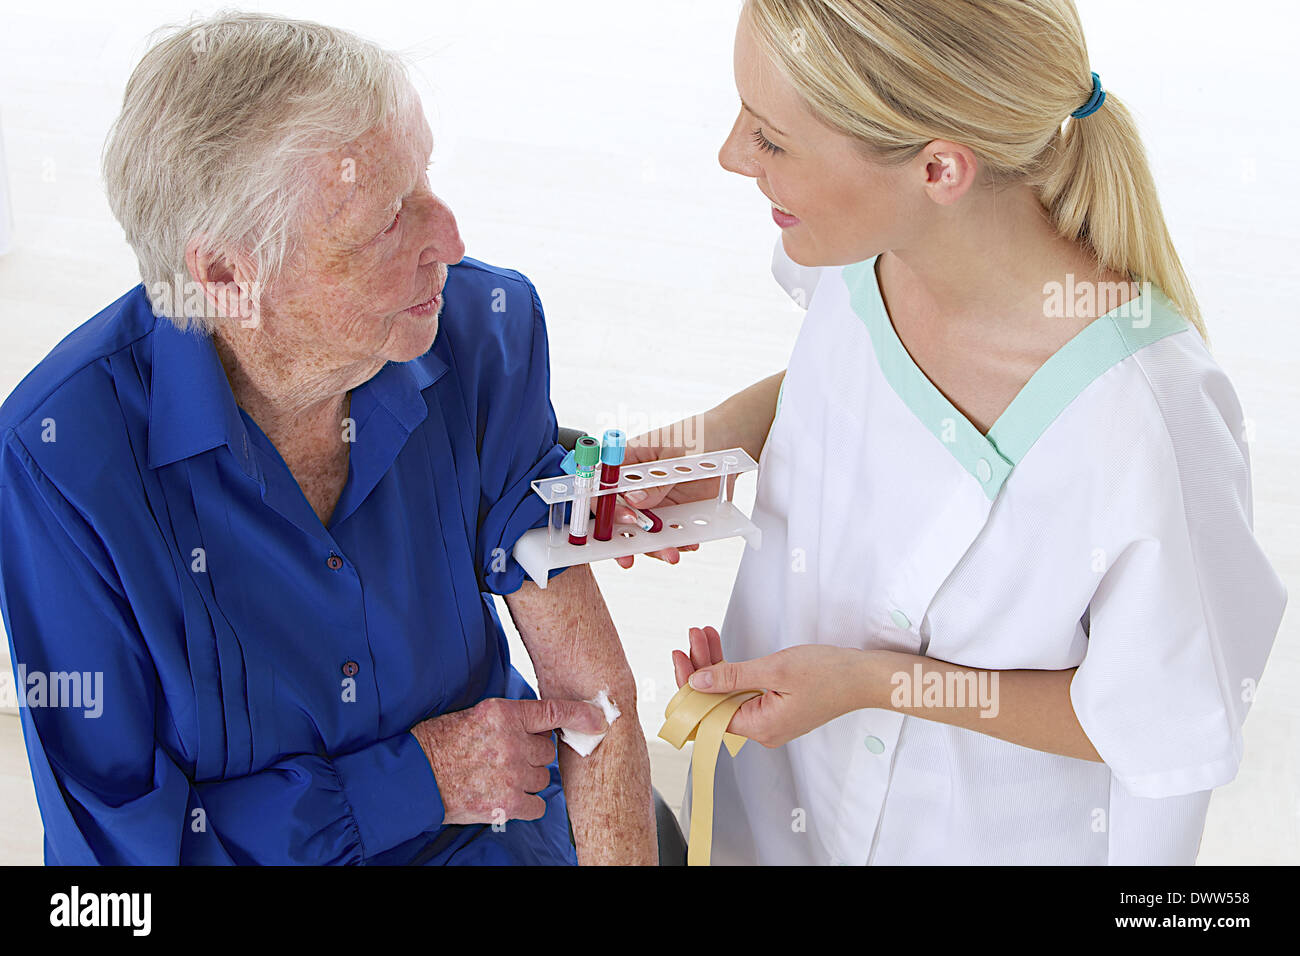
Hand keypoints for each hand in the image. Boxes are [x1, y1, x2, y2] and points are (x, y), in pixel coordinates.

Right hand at [411, 696, 607, 824]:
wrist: (415, 777)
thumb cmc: (441, 743)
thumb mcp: (477, 716)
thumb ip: (510, 719)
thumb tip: (542, 726)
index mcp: (503, 713)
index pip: (552, 712)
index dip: (581, 714)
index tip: (600, 719)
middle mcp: (511, 741)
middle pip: (546, 751)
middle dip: (531, 756)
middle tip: (505, 758)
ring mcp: (511, 773)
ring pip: (542, 778)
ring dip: (527, 779)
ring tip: (497, 777)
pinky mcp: (507, 802)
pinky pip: (537, 805)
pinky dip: (525, 804)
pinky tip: (503, 797)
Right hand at [609, 432, 739, 568]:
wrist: (728, 444)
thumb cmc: (697, 437)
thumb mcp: (677, 454)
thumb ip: (656, 480)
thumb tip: (635, 500)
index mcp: (626, 464)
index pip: (602, 488)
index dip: (607, 508)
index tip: (627, 519)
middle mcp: (634, 487)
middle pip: (617, 518)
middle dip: (622, 539)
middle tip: (630, 556)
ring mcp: (652, 503)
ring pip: (641, 532)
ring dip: (653, 546)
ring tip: (671, 553)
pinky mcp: (671, 514)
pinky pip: (667, 535)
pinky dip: (676, 543)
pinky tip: (688, 543)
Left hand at [672, 626, 871, 747]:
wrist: (864, 676)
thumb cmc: (830, 674)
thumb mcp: (775, 669)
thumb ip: (732, 676)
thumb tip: (697, 681)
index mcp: (759, 727)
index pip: (708, 714)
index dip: (688, 687)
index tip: (679, 658)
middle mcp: (761, 729)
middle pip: (715, 701)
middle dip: (700, 667)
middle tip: (692, 637)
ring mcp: (768, 718)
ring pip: (727, 693)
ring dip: (714, 663)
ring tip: (703, 634)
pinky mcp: (775, 706)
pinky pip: (743, 690)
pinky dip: (731, 669)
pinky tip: (719, 646)